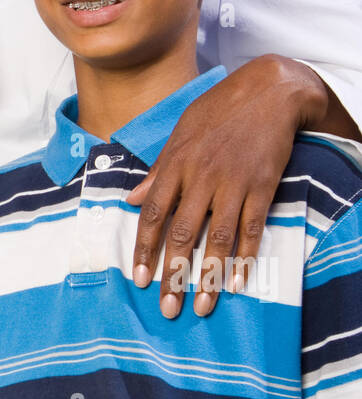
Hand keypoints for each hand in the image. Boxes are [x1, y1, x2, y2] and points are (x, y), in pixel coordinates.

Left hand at [127, 56, 326, 318]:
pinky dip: (244, 258)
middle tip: (168, 307)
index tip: (139, 279)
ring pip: (216, 237)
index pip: (153, 213)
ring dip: (208, 275)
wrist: (268, 91)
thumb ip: (157, 171)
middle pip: (181, 233)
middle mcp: (200, 176)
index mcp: (176, 163)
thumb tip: (130, 199)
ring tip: (202, 306)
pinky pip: (251, 229)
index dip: (144, 249)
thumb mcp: (180, 134)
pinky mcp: (262, 186)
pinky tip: (236, 282)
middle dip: (172, 274)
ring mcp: (233, 182)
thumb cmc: (218, 110)